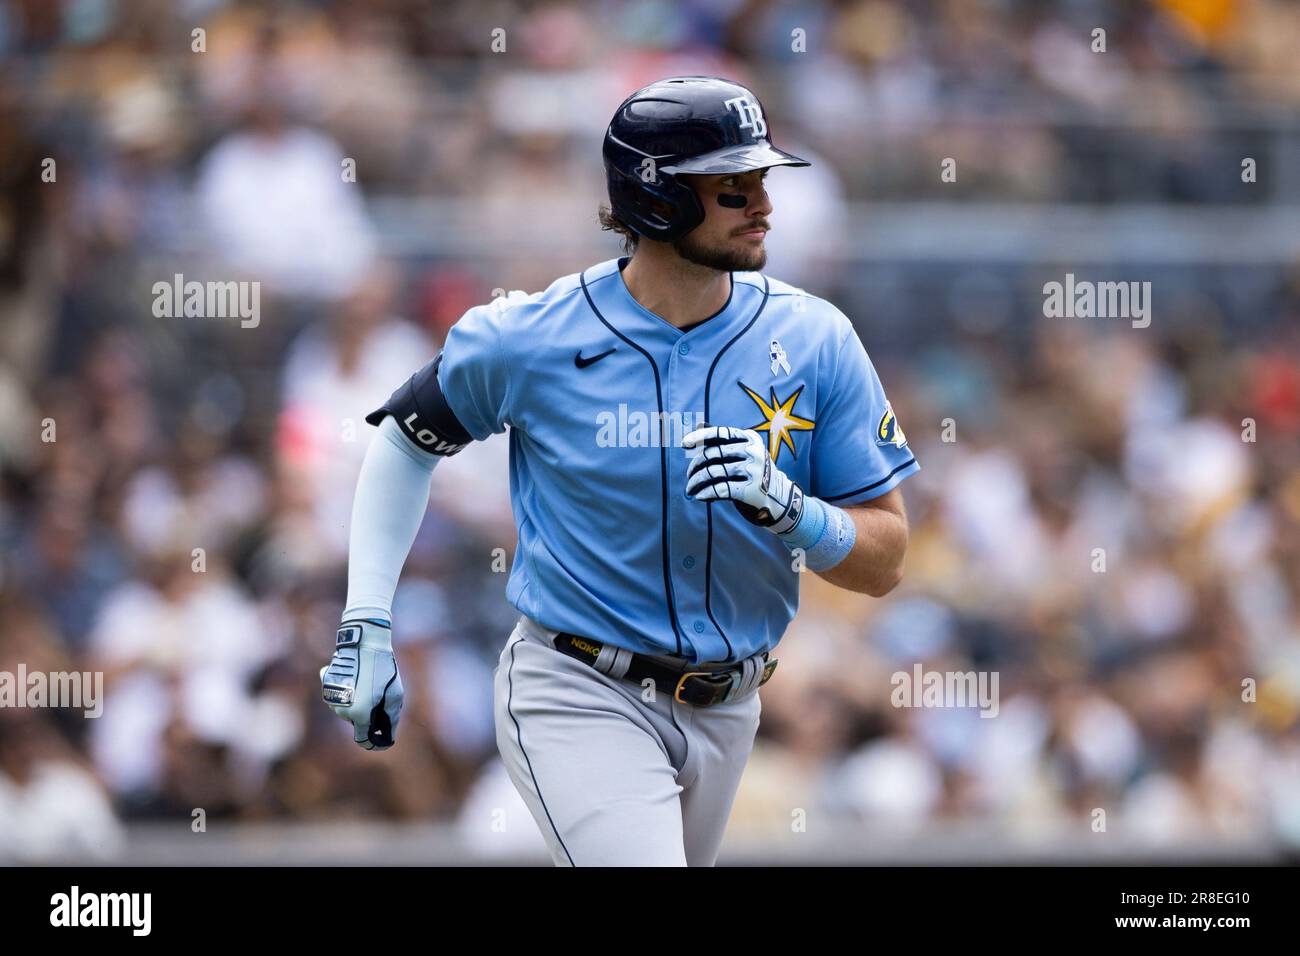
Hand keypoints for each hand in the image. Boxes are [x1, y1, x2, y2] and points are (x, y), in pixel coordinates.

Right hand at [320, 618, 403, 750]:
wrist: (364, 643)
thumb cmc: (382, 669)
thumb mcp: (394, 695)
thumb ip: (391, 718)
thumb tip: (387, 733)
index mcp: (359, 715)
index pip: (364, 740)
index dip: (374, 743)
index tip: (382, 740)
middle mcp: (342, 711)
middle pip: (357, 722)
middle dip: (369, 715)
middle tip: (381, 698)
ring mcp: (332, 698)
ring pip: (348, 709)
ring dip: (359, 703)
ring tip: (369, 683)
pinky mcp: (326, 686)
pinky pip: (339, 695)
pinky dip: (349, 691)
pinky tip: (357, 677)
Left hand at [682, 425, 804, 533]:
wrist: (781, 497)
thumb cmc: (756, 472)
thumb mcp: (747, 452)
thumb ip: (725, 441)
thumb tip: (699, 426)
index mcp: (750, 439)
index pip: (721, 432)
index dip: (700, 436)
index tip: (684, 444)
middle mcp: (753, 452)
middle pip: (713, 454)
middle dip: (696, 466)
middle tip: (689, 476)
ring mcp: (754, 470)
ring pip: (714, 472)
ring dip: (697, 481)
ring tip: (690, 488)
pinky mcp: (751, 489)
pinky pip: (721, 489)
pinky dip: (706, 493)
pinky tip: (700, 496)